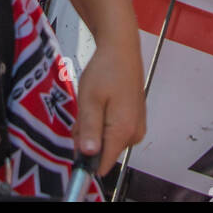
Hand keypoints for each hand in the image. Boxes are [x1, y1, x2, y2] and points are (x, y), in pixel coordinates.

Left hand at [74, 32, 144, 175]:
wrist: (121, 48)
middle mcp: (134, 133)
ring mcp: (137, 127)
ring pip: (107, 141)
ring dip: (94, 129)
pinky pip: (114, 131)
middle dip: (88, 138)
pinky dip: (103, 122)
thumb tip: (87, 156)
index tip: (75, 142)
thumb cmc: (105, 70)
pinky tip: (100, 104)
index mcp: (124, 131)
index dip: (85, 160)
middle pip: (103, 152)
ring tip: (92, 105)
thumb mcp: (90, 99)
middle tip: (83, 113)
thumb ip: (89, 129)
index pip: (102, 164)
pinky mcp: (136, 120)